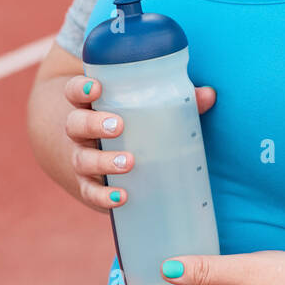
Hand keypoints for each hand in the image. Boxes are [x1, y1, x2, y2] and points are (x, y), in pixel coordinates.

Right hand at [63, 75, 216, 212]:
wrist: (88, 157)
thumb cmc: (126, 124)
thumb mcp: (141, 110)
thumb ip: (175, 100)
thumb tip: (209, 95)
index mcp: (90, 106)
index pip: (75, 92)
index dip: (81, 88)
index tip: (96, 87)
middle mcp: (80, 133)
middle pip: (76, 124)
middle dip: (94, 124)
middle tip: (118, 125)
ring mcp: (81, 160)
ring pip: (82, 159)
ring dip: (104, 161)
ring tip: (129, 162)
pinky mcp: (89, 186)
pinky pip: (90, 192)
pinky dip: (104, 196)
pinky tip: (121, 197)